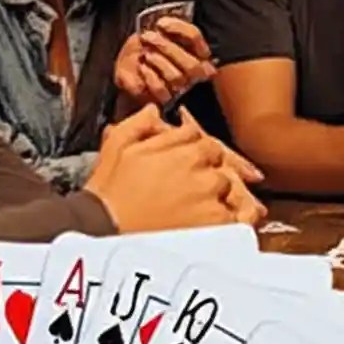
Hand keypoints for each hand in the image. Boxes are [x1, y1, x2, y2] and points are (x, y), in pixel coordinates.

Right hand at [84, 105, 258, 230]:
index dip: (193, 150)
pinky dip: (234, 220)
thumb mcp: (117, 148)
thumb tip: (153, 110)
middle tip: (186, 187)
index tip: (182, 162)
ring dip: (218, 195)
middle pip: (220, 165)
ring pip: (229, 191)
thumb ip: (138, 125)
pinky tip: (217, 222)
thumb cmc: (109, 193)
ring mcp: (213, 204)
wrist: (105, 233)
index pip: (204, 141)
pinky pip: (239, 220)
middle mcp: (204, 176)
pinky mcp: (216, 229)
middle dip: (205, 172)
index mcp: (186, 153)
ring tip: (194, 208)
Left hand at [114, 18, 215, 105]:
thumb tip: (163, 22)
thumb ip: (162, 28)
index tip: (160, 23)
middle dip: (167, 48)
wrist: (127, 70)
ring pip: (177, 78)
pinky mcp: (165, 98)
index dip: (179, 28)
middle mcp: (193, 71)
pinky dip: (150, 77)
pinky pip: (162, 90)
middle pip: (192, 64)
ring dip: (158, 62)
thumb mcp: (150, 33)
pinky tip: (142, 67)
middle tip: (148, 38)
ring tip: (146, 54)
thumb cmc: (142, 50)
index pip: (195, 37)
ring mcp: (180, 87)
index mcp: (194, 50)